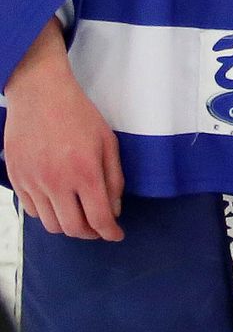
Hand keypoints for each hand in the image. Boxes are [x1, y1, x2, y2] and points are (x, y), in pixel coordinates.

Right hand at [5, 28, 122, 240]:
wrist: (40, 95)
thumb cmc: (78, 115)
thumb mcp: (108, 143)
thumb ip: (113, 179)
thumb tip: (114, 209)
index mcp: (85, 172)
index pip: (99, 218)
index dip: (110, 232)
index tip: (116, 235)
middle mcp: (56, 182)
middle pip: (73, 228)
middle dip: (91, 234)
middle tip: (100, 228)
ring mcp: (33, 182)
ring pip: (50, 224)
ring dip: (68, 226)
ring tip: (80, 216)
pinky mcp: (17, 179)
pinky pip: (31, 210)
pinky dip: (47, 214)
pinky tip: (58, 204)